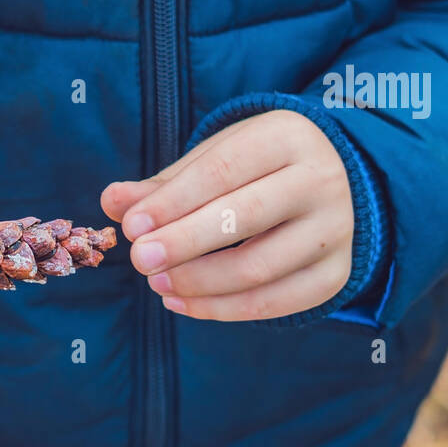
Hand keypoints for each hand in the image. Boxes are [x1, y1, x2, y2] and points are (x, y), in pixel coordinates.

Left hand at [101, 110, 353, 320]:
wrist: (331, 182)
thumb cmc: (256, 167)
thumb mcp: (214, 159)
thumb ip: (164, 185)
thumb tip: (111, 201)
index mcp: (287, 138)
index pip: (224, 171)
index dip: (174, 202)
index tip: (131, 226)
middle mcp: (322, 181)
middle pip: (245, 217)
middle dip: (184, 242)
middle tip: (139, 260)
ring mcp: (336, 231)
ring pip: (260, 267)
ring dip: (199, 282)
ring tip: (156, 284)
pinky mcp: (336, 275)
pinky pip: (276, 302)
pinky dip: (222, 309)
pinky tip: (181, 303)